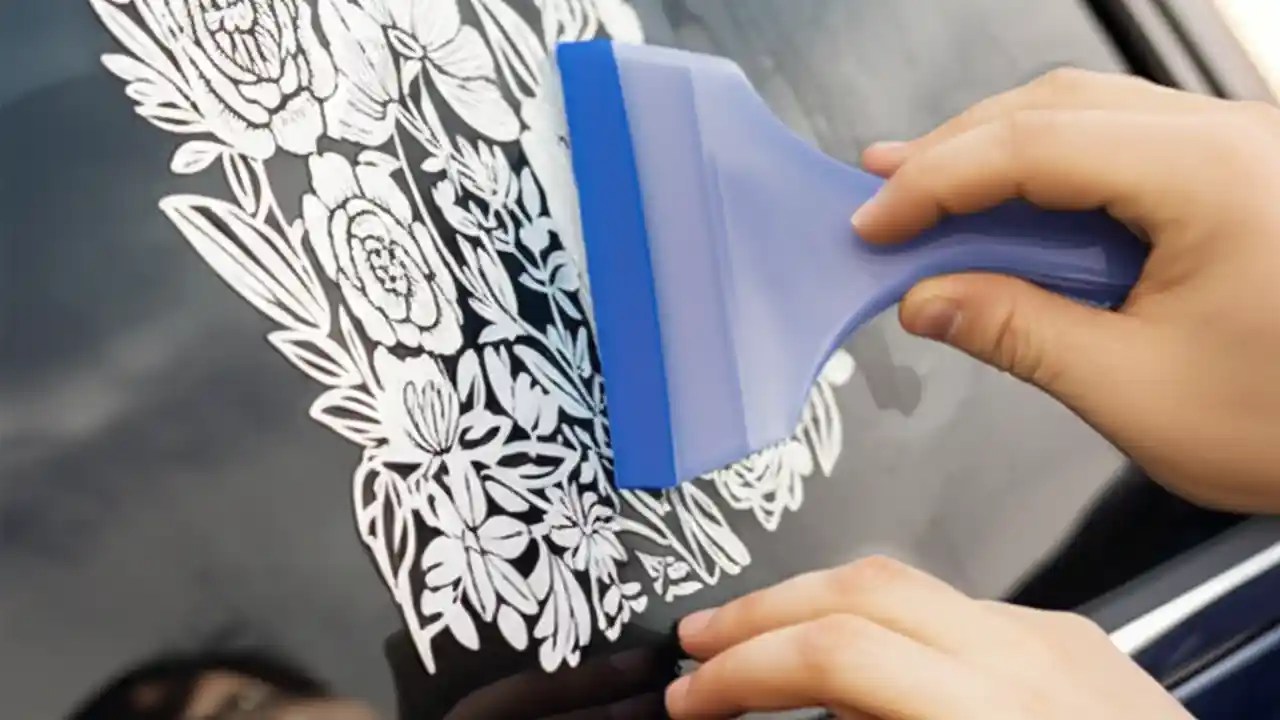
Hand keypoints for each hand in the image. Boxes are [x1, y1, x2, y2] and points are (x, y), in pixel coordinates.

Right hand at [665, 556, 1190, 718]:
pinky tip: (863, 655)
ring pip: (906, 585)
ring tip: (763, 642)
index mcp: (1002, 716)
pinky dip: (885, 622)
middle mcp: (1032, 658)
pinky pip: (957, 609)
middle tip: (701, 644)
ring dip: (817, 605)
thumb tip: (814, 716)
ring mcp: (1057, 639)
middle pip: (863, 589)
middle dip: (763, 611)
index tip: (696, 698)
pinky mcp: (1073, 641)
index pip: (840, 653)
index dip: (747, 668)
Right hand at [852, 68, 1279, 512]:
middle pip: (1053, 107)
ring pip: (1085, 115)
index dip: (934, 180)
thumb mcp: (1136, 391)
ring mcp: (1236, 148)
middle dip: (954, 150)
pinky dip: (1050, 174)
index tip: (873, 223)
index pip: (1031, 147)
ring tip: (927, 193)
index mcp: (1206, 177)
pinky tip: (1012, 211)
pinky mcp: (1237, 174)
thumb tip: (930, 300)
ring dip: (997, 154)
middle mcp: (1226, 137)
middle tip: (881, 195)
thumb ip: (1019, 333)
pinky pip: (1122, 146)